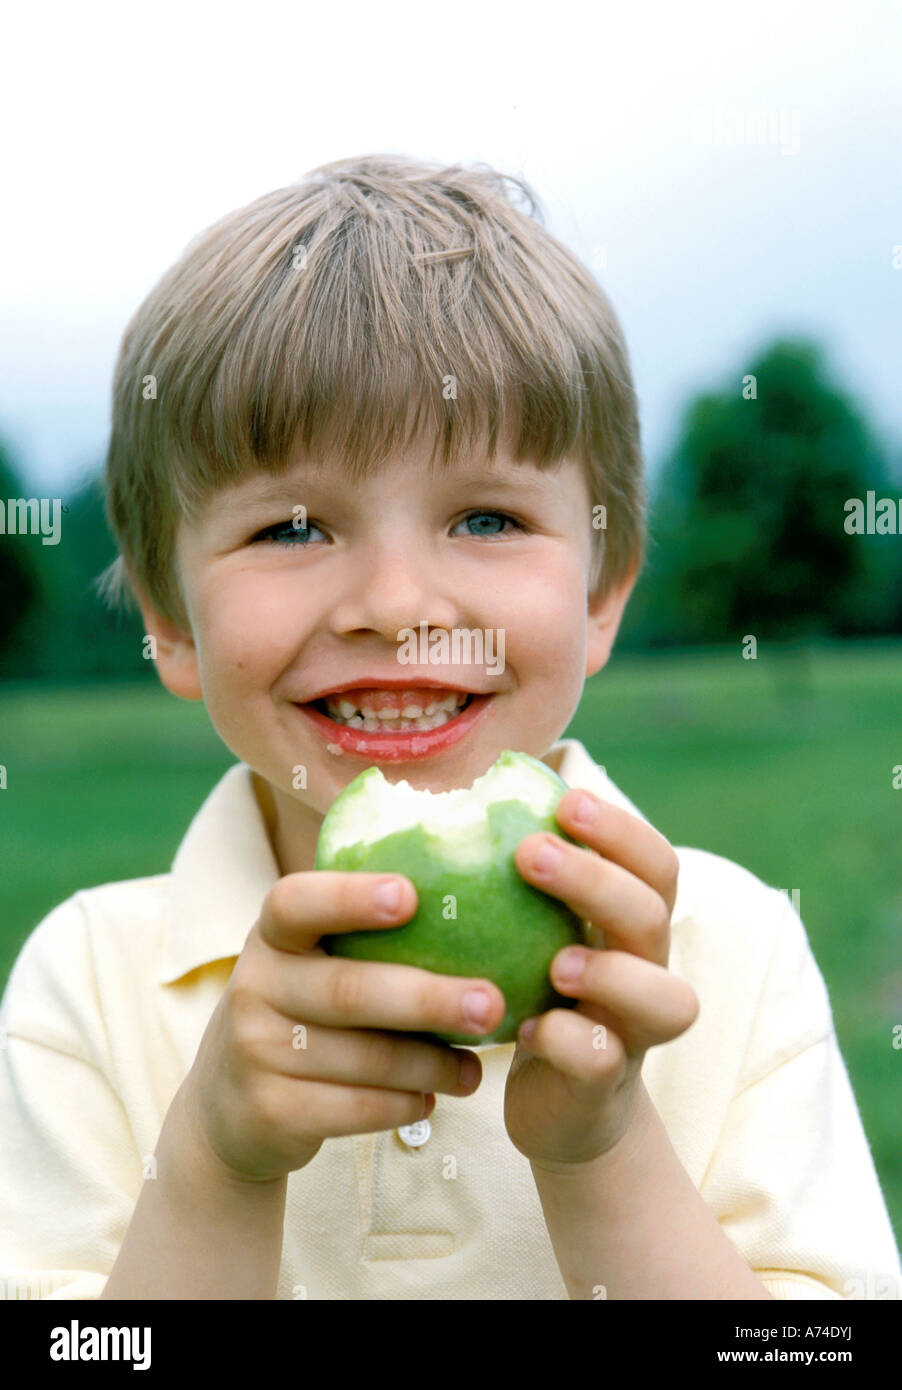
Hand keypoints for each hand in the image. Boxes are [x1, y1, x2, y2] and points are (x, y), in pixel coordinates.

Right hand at [177, 871, 504, 1183]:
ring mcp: (255, 1052)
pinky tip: (431, 1097)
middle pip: (350, 990)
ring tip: (475, 1069)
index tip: (410, 895)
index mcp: (273, 937)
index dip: (350, 897)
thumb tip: (481, 912)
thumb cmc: (301, 1013)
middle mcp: (255, 986)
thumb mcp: (308, 964)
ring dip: (432, 1065)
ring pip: (366, 1060)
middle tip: (492, 1004)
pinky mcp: (269, 1111)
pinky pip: (356, 1109)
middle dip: (429, 998)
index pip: (296, 903)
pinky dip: (405, 1104)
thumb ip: (364, 939)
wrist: (227, 1106)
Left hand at [503, 789, 697, 1172]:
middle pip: (653, 914)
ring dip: (612, 973)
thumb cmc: (537, 998)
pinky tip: (527, 1029)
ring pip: (665, 998)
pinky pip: (604, 1061)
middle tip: (531, 853)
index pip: (655, 865)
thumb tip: (452, 796)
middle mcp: (647, 970)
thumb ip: (519, 885)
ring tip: (557, 963)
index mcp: (631, 924)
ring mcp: (633, 1032)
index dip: (622, 831)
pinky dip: (568, 1043)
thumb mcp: (535, 936)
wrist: (564, 1110)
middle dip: (598, 880)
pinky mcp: (604, 1085)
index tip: (566, 801)